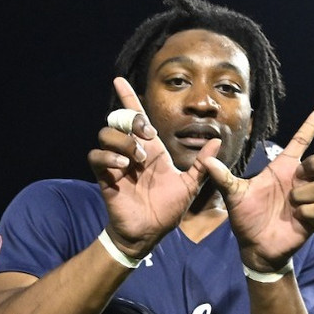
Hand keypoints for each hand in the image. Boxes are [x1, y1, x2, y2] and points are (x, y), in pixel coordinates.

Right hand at [87, 77, 217, 251]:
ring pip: (107, 135)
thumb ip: (202, 164)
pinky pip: (96, 157)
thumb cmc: (167, 210)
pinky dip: (107, 158)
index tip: (120, 81)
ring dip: (123, 141)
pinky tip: (123, 167)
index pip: (138, 117)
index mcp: (151, 149)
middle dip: (131, 119)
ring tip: (137, 159)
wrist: (150, 233)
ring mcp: (117, 164)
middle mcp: (132, 152)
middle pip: (120, 120)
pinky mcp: (106, 178)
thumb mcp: (190, 186)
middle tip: (146, 134)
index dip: (128, 98)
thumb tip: (217, 142)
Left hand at [204, 106, 313, 271]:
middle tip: (306, 170)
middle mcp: (298, 181)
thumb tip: (206, 160)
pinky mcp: (313, 217)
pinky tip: (297, 217)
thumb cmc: (246, 217)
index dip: (312, 125)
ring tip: (290, 203)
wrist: (255, 247)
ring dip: (305, 194)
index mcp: (282, 169)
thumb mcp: (233, 195)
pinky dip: (308, 211)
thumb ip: (223, 177)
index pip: (301, 142)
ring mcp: (307, 199)